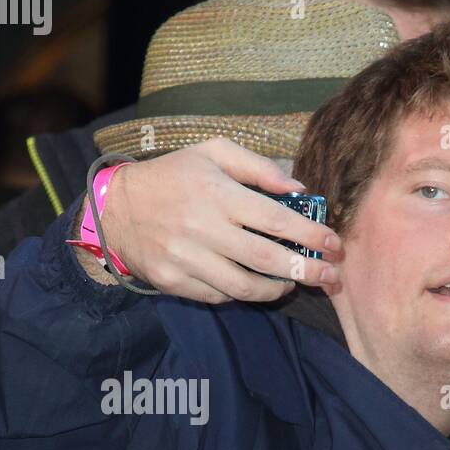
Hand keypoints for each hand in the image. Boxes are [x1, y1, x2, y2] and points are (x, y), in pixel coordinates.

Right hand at [94, 137, 342, 301]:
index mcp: (216, 193)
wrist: (116, 208)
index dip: (311, 236)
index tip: (334, 244)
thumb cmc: (174, 177)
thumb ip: (257, 168)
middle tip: (330, 276)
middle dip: (307, 271)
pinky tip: (258, 285)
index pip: (276, 221)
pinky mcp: (175, 282)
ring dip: (278, 289)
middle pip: (268, 260)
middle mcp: (202, 228)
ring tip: (294, 283)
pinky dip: (245, 293)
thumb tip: (299, 190)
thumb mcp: (212, 154)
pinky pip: (221, 296)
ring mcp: (186, 258)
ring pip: (246, 286)